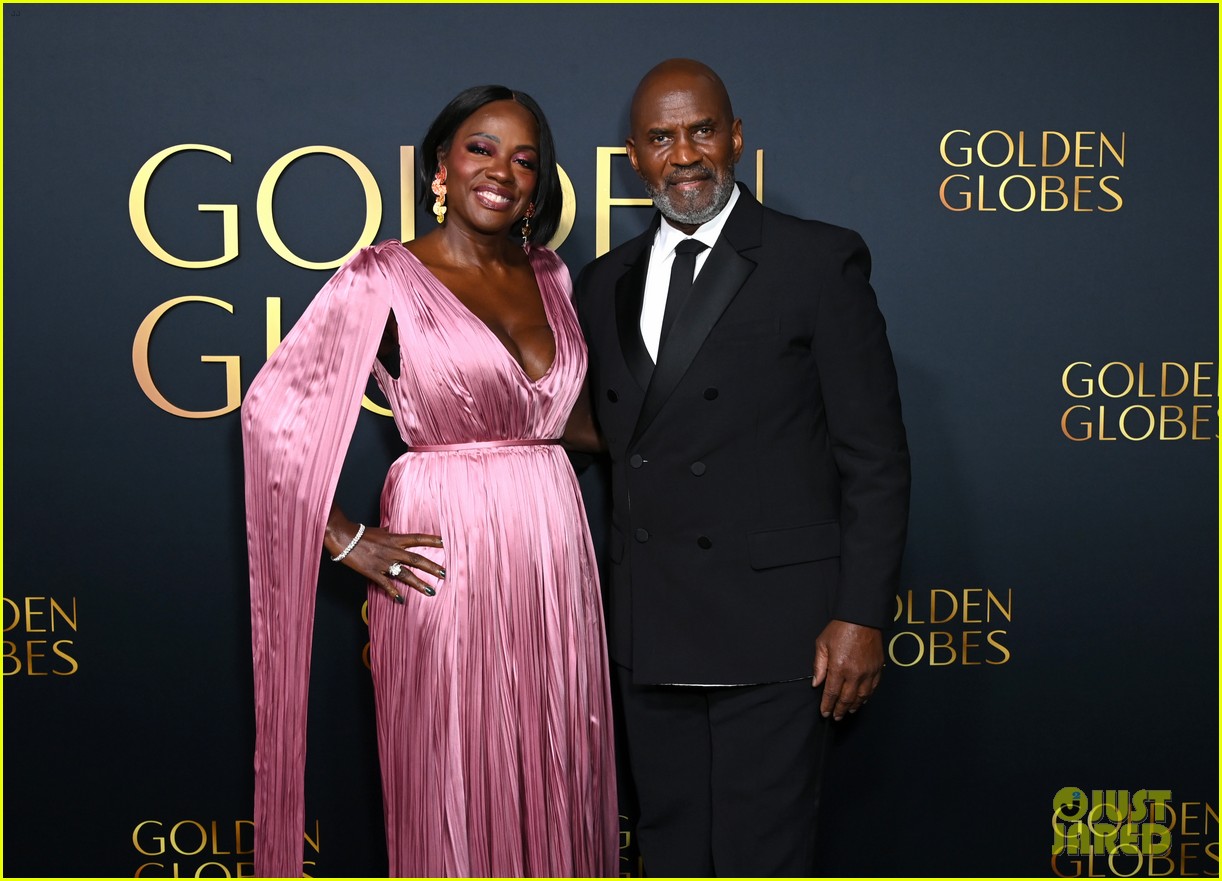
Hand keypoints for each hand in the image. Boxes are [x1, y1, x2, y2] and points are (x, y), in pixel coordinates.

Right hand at [325, 508, 443, 602]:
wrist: (343, 538)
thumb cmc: (360, 533)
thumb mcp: (379, 530)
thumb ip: (389, 532)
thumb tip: (392, 529)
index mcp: (395, 539)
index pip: (418, 538)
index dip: (433, 540)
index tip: (446, 542)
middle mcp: (393, 551)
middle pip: (417, 559)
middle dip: (432, 567)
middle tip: (445, 574)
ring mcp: (384, 563)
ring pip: (406, 574)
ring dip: (419, 584)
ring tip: (430, 591)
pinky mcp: (373, 572)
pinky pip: (386, 584)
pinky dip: (393, 592)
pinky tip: (401, 600)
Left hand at [811, 620, 883, 720]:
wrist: (862, 618)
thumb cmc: (840, 629)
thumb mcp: (822, 644)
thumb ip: (819, 666)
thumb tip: (816, 683)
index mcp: (839, 667)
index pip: (832, 693)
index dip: (827, 706)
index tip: (825, 713)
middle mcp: (855, 673)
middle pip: (847, 698)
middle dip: (840, 710)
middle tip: (836, 717)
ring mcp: (868, 672)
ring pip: (862, 696)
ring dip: (854, 706)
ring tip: (848, 711)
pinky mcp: (877, 668)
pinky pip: (873, 687)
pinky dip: (867, 696)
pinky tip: (863, 699)